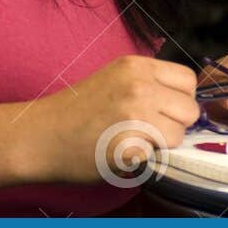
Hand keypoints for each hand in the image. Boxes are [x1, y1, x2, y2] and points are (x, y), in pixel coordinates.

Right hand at [33, 55, 200, 184]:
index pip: (188, 81)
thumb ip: (149, 83)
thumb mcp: (115, 79)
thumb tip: (183, 100)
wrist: (38, 137)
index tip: (165, 110)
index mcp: (137, 66)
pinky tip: (122, 154)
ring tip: (135, 141)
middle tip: (150, 130)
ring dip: (162, 144)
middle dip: (176, 124)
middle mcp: (140, 86)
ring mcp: (135, 116)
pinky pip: (157, 156)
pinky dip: (144, 160)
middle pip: (190, 109)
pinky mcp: (129, 147)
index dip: (180, 99)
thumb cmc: (75, 111)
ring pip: (178, 135)